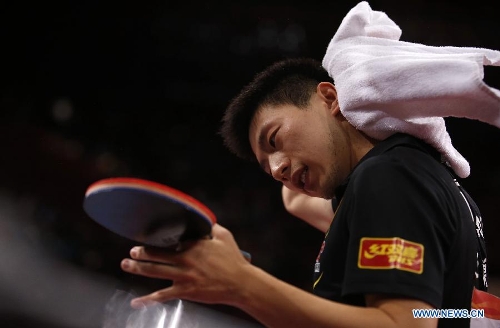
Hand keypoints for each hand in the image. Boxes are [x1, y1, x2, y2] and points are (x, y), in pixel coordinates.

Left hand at [120, 224, 251, 307]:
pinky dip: (147, 300)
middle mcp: (185, 259)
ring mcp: (183, 276)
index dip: (158, 238)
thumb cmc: (233, 260)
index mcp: (193, 244)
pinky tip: (136, 302)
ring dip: (138, 267)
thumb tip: (203, 218)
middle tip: (132, 251)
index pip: (171, 239)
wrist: (240, 284)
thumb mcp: (224, 236)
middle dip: (141, 252)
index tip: (147, 235)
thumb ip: (211, 226)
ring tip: (126, 264)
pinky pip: (162, 296)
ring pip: (154, 271)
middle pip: (157, 254)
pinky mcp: (184, 291)